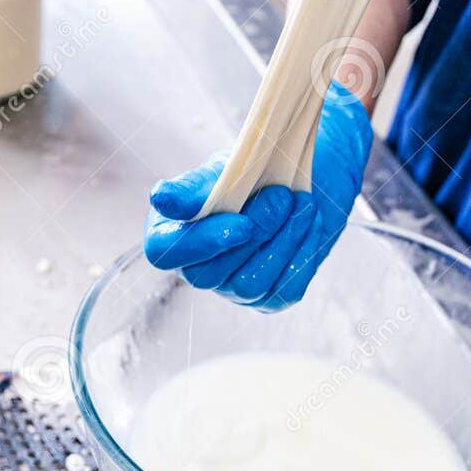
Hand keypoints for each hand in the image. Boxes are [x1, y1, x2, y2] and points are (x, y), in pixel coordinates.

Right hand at [143, 82, 372, 310]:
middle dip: (255, 232)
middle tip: (281, 195)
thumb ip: (191, 189)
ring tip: (303, 202)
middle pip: (210, 274)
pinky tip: (309, 222)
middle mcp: (197, 268)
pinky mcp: (268, 298)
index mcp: (172, 234)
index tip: (240, 223)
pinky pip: (283, 290)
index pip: (164, 253)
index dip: (199, 242)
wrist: (296, 184)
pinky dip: (302, 252)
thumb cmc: (249, 175)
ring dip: (283, 240)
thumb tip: (160, 198)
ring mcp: (232, 289)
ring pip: (250, 285)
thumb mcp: (220, 172)